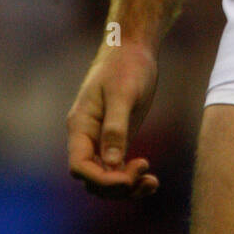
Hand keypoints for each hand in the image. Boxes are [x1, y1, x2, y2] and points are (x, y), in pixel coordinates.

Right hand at [66, 38, 158, 197]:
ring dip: (127, 186)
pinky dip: (133, 178)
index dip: (101, 179)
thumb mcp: (123, 94)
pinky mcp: (117, 138)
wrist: (133, 47)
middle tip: (145, 171)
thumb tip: (111, 165)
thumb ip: (116, 129)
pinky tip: (152, 180)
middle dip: (117, 184)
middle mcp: (87, 136)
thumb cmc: (126, 65)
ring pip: (106, 177)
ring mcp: (101, 139)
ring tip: (152, 182)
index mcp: (80, 125)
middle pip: (93, 178)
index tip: (127, 179)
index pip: (80, 166)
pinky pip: (119, 168)